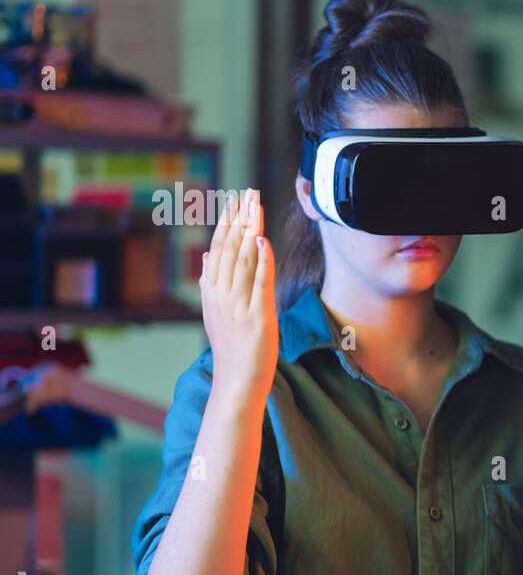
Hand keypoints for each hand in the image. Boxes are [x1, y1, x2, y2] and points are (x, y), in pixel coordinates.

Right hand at [200, 189, 277, 405]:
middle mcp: (221, 295)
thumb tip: (206, 258)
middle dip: (240, 218)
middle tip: (249, 192)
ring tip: (257, 206)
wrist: (237, 382)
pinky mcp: (257, 317)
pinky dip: (262, 260)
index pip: (218, 249)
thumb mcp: (215, 314)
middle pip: (230, 248)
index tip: (236, 200)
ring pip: (244, 260)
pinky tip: (264, 241)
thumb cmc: (232, 348)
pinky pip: (259, 283)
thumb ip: (212, 284)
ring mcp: (238, 306)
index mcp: (211, 292)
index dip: (227, 223)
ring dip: (251, 230)